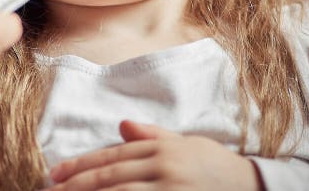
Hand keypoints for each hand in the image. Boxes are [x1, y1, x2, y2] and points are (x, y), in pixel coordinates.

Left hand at [47, 120, 261, 189]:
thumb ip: (152, 136)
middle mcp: (165, 165)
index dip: (81, 165)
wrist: (253, 186)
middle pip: (110, 176)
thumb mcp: (185, 144)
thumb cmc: (215, 167)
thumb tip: (121, 125)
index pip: (112, 155)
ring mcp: (170, 188)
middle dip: (76, 185)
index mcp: (163, 147)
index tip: (54, 174)